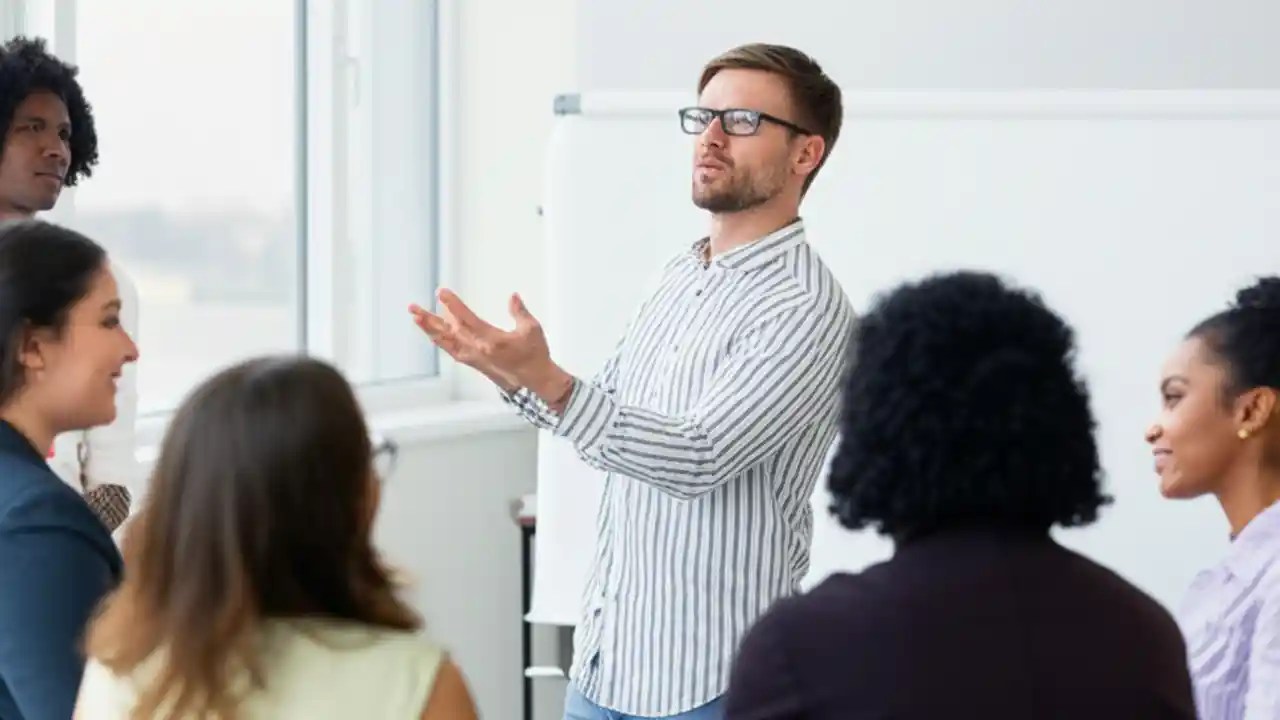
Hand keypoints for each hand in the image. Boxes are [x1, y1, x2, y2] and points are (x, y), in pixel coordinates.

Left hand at [409, 290, 572, 402]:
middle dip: (429, 319)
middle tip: (413, 308)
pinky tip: (432, 334)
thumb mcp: (532, 329)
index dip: (453, 305)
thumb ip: (519, 312)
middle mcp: (478, 351)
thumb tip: (512, 297)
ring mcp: (474, 358)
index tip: (441, 293)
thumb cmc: (535, 355)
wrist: (535, 381)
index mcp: (492, 341)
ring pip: (447, 342)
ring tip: (416, 317)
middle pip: (448, 332)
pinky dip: (441, 341)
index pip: (467, 320)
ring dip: (430, 329)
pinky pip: (452, 351)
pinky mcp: (474, 363)